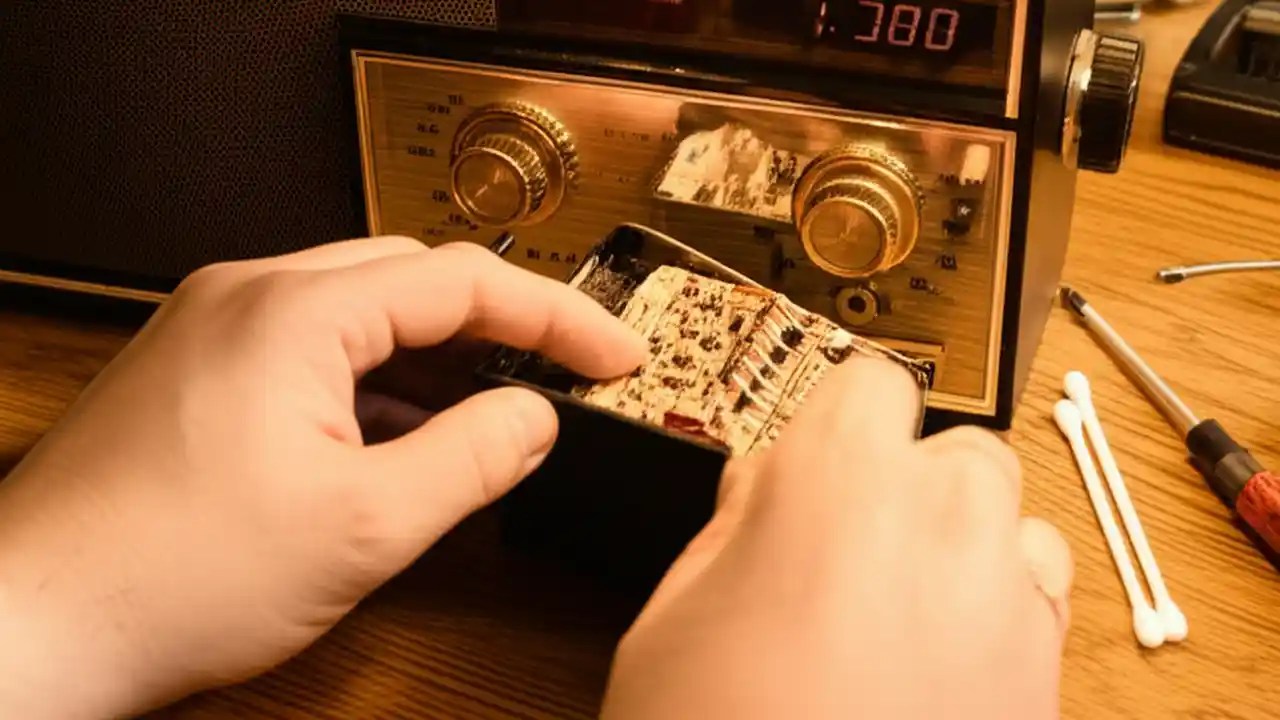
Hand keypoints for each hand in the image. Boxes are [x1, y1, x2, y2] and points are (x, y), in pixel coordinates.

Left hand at [0, 237, 645, 718]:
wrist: (35, 622)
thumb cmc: (170, 576)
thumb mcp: (366, 527)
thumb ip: (472, 457)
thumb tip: (533, 419)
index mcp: (295, 312)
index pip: (463, 282)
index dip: (558, 317)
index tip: (614, 354)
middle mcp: (248, 295)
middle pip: (413, 280)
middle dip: (501, 324)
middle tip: (566, 373)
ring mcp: (214, 327)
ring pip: (362, 312)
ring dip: (437, 354)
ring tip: (495, 408)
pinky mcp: (198, 368)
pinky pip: (314, 348)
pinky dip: (376, 380)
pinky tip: (404, 432)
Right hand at [601, 359, 1072, 718]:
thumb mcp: (673, 619)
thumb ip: (732, 527)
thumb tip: (763, 487)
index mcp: (840, 484)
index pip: (870, 383)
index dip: (836, 420)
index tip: (816, 452)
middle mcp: (945, 524)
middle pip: (953, 449)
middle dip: (904, 482)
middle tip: (842, 546)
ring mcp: (1009, 601)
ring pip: (1007, 518)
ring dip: (959, 543)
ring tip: (893, 612)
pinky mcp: (1045, 673)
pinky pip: (1039, 596)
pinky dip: (997, 606)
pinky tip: (933, 662)